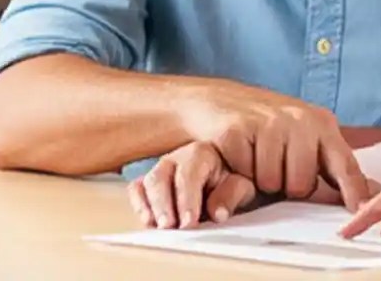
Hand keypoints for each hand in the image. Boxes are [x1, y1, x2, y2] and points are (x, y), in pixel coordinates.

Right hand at [127, 141, 255, 228]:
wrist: (232, 179)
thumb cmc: (236, 182)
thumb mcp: (243, 186)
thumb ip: (231, 195)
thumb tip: (217, 213)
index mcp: (201, 153)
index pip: (188, 173)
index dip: (186, 198)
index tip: (189, 222)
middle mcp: (176, 158)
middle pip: (160, 176)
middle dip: (163, 204)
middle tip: (170, 227)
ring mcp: (161, 170)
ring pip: (146, 183)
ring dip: (149, 206)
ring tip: (156, 226)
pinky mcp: (151, 185)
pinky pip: (137, 190)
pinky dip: (139, 205)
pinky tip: (147, 221)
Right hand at [181, 87, 370, 210]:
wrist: (212, 99)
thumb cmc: (263, 127)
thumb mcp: (302, 139)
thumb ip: (332, 167)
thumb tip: (371, 195)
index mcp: (321, 123)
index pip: (344, 163)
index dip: (353, 190)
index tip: (362, 210)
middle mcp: (299, 119)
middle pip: (302, 185)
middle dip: (286, 186)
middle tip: (274, 165)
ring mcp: (268, 122)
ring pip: (272, 183)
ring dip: (260, 180)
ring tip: (254, 158)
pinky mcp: (236, 130)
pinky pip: (244, 173)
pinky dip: (238, 170)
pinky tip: (237, 151)